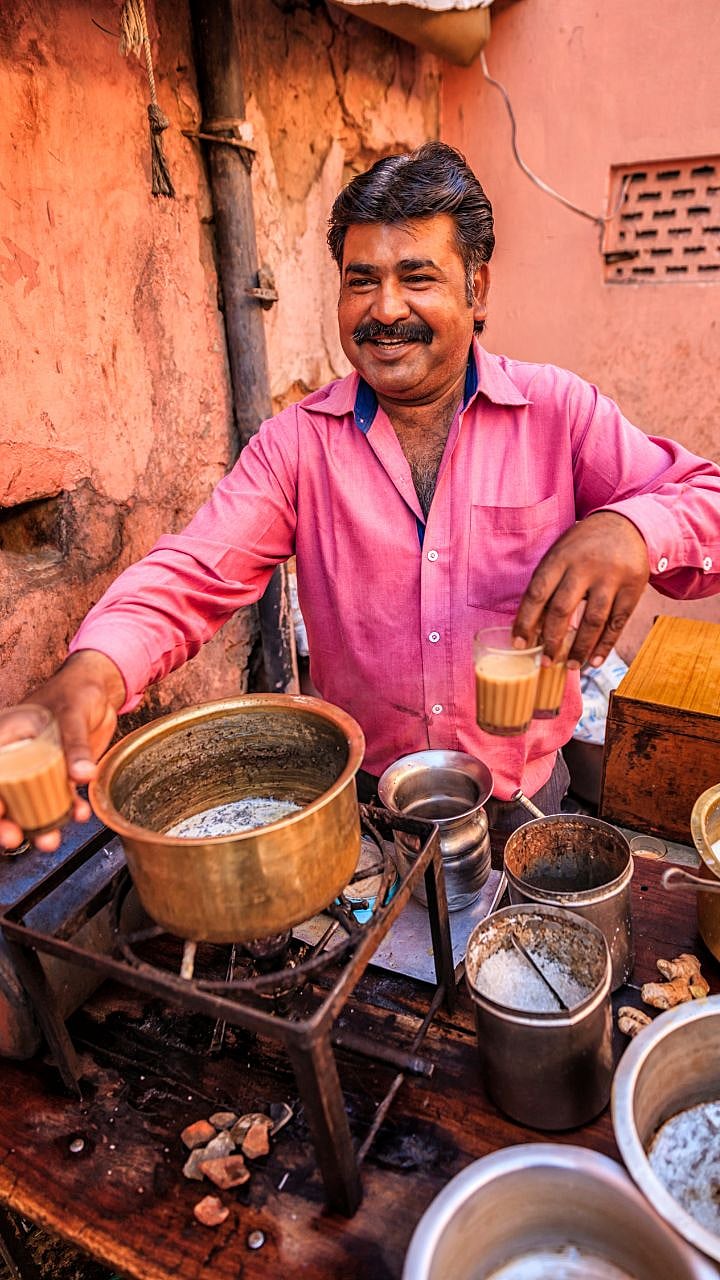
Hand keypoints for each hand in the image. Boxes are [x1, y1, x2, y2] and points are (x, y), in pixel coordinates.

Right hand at [0, 650, 125, 853]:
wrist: (101, 689)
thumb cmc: (77, 691)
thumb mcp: (72, 715)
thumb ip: (74, 746)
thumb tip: (81, 776)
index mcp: (6, 738)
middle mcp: (18, 756)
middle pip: (2, 794)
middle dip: (5, 821)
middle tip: (13, 838)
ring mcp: (38, 768)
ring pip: (29, 803)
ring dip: (37, 825)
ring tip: (50, 840)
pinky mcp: (60, 775)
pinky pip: (58, 799)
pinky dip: (67, 810)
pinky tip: (78, 814)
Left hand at [512, 512, 649, 667]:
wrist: (627, 525)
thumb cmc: (583, 547)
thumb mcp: (561, 554)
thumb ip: (547, 585)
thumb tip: (531, 628)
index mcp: (560, 557)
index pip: (537, 593)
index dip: (525, 621)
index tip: (519, 645)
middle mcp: (585, 566)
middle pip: (563, 609)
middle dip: (551, 641)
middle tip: (545, 662)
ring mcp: (611, 577)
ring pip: (593, 620)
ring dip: (579, 648)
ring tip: (570, 667)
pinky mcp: (633, 588)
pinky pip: (617, 623)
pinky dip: (605, 646)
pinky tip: (594, 661)